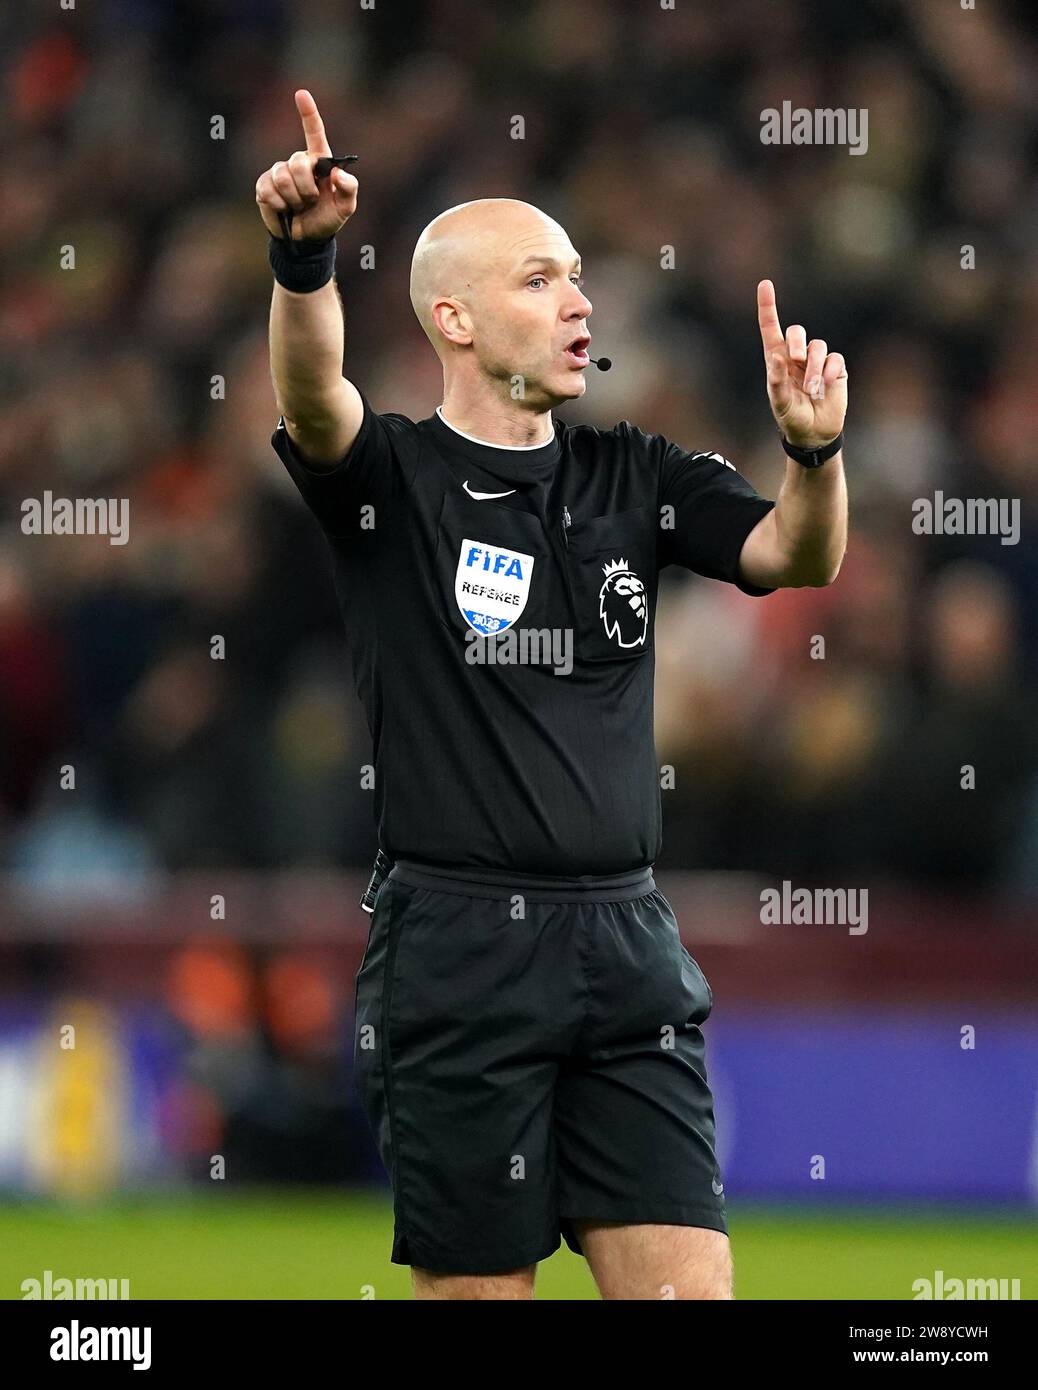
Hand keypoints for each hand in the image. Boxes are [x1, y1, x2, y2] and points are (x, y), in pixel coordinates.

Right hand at [255, 89, 357, 241]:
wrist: (307, 239)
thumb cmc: (327, 219)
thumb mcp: (345, 207)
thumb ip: (349, 189)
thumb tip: (338, 172)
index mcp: (319, 163)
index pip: (314, 133)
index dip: (308, 113)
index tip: (301, 93)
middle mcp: (299, 163)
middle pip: (298, 163)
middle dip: (306, 187)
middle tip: (311, 201)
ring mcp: (280, 173)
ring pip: (282, 176)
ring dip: (293, 197)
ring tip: (298, 206)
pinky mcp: (264, 185)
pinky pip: (269, 189)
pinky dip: (279, 204)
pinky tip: (284, 209)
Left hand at [757, 280, 847, 447]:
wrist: (815, 433)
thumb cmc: (792, 418)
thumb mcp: (780, 403)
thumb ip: (776, 382)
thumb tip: (777, 357)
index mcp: (777, 361)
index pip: (771, 328)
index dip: (768, 306)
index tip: (765, 284)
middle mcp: (796, 356)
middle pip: (796, 332)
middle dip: (796, 342)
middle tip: (796, 359)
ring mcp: (817, 361)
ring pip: (818, 347)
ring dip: (814, 368)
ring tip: (812, 389)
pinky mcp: (836, 368)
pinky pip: (835, 359)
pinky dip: (830, 372)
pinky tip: (827, 387)